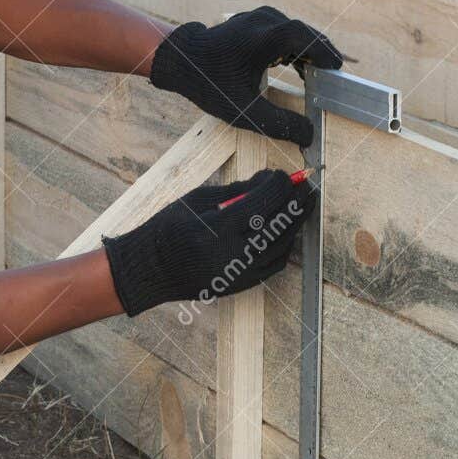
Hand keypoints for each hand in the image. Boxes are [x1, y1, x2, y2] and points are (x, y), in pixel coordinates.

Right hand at [101, 169, 314, 315]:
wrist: (150, 269)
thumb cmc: (169, 228)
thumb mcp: (198, 199)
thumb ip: (236, 191)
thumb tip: (269, 180)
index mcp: (220, 226)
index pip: (267, 200)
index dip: (281, 183)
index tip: (283, 173)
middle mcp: (234, 252)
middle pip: (282, 222)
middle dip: (298, 200)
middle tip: (306, 185)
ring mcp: (240, 272)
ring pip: (284, 244)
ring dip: (297, 222)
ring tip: (302, 205)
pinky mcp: (242, 285)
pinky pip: (275, 264)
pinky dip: (285, 245)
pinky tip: (287, 232)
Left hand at [149, 7, 341, 146]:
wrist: (180, 60)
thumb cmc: (210, 84)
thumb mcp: (244, 110)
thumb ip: (278, 124)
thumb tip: (308, 135)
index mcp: (265, 37)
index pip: (308, 39)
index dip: (326, 54)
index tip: (337, 72)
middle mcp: (265, 20)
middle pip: (304, 35)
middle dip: (320, 56)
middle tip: (333, 79)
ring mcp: (259, 17)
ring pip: (295, 32)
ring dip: (308, 52)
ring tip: (318, 76)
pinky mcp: (254, 20)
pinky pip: (283, 31)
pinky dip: (294, 48)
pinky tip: (299, 67)